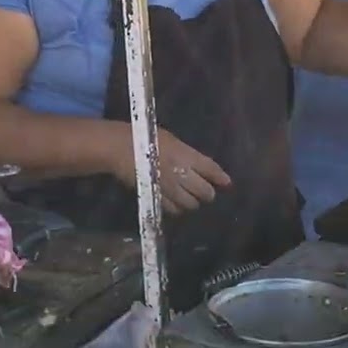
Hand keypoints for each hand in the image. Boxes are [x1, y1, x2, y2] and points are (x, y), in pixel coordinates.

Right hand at [111, 127, 230, 214]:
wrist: (121, 148)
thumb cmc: (147, 138)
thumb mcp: (172, 140)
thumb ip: (188, 155)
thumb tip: (202, 168)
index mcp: (187, 156)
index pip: (211, 170)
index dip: (221, 178)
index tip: (227, 183)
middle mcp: (182, 173)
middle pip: (205, 192)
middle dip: (207, 193)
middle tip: (204, 191)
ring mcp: (170, 188)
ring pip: (191, 204)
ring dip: (192, 202)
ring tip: (189, 197)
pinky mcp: (157, 197)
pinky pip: (174, 210)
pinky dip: (177, 208)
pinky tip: (175, 202)